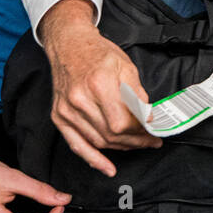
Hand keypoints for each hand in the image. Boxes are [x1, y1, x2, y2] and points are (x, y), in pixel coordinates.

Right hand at [40, 0, 161, 176]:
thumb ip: (137, 95)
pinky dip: (92, 158)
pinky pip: (76, 144)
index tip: (153, 134)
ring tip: (136, 146)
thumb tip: (148, 118)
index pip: (123, 122)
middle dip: (135, 142)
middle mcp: (80, 100)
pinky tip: (107, 167)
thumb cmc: (97, 53)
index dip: (141, 132)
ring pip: (98, 141)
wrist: (69, 45)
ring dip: (120, 148)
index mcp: (99, 84)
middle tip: (150, 142)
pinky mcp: (59, 117)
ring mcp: (67, 110)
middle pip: (111, 134)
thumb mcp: (126, 67)